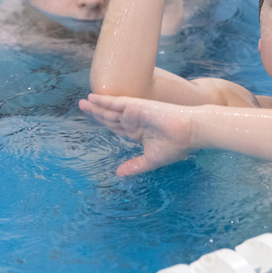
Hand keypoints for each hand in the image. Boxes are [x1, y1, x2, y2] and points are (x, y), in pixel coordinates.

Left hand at [80, 94, 194, 175]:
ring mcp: (135, 113)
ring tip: (82, 103)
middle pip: (110, 117)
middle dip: (96, 114)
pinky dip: (103, 100)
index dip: (105, 124)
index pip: (117, 129)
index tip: (95, 121)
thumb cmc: (176, 146)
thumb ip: (135, 165)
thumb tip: (118, 173)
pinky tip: (92, 98)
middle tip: (82, 108)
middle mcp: (135, 121)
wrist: (189, 131)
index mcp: (138, 133)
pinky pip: (116, 102)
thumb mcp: (151, 160)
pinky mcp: (136, 106)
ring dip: (96, 106)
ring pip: (110, 110)